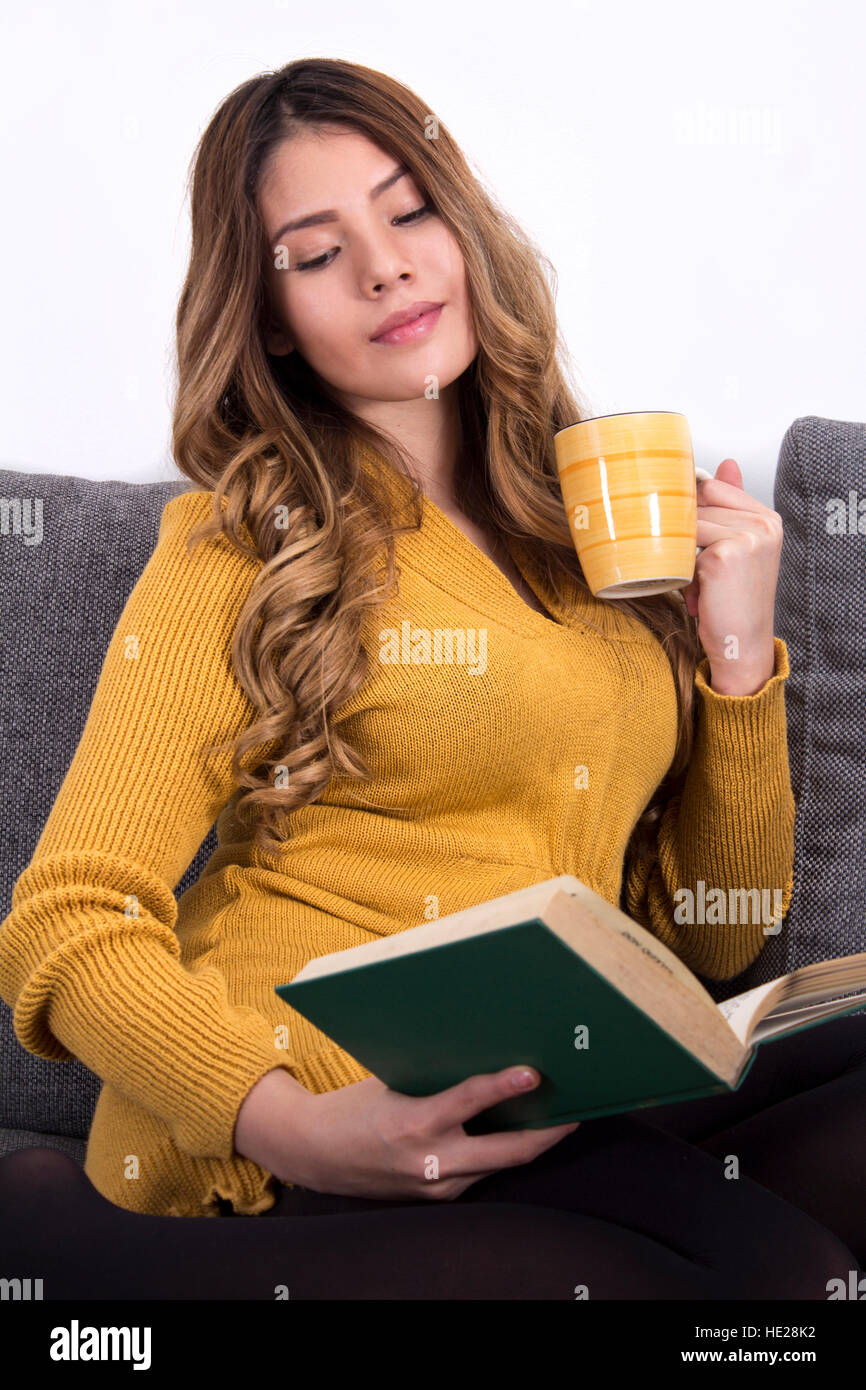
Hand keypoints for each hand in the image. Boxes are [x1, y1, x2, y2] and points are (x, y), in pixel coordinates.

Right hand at [236, 1065, 579, 1201]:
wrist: (317, 1154)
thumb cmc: (355, 1106)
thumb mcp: (393, 1082)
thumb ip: (437, 1077)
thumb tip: (485, 1052)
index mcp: (414, 1124)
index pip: (469, 1102)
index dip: (504, 1085)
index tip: (535, 1072)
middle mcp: (431, 1162)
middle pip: (508, 1151)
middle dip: (549, 1132)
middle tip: (578, 1109)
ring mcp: (438, 1186)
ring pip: (501, 1165)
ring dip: (531, 1142)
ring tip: (560, 1116)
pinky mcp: (439, 1197)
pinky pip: (482, 1172)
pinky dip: (502, 1152)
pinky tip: (520, 1133)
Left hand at [682, 458, 781, 694]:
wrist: (741, 646)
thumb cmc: (733, 602)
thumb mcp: (734, 550)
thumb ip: (729, 507)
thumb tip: (725, 463)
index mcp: (767, 519)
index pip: (715, 487)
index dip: (692, 510)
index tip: (690, 536)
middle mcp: (763, 524)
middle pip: (697, 505)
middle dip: (687, 538)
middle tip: (700, 572)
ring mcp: (747, 537)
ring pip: (687, 526)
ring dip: (683, 556)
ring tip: (701, 587)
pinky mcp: (725, 554)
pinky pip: (682, 546)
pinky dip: (682, 571)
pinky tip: (700, 595)